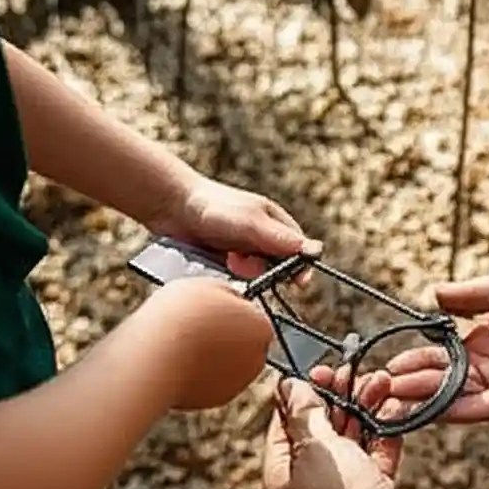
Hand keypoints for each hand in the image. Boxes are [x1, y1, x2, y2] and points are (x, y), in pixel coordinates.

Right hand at [136, 277, 272, 409]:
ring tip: (182, 343)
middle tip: (196, 325)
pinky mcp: (215, 399)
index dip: (230, 311)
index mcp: (262, 329)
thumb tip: (230, 299)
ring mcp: (237, 382)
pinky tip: (179, 362)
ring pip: (226, 364)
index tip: (210, 308)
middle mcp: (257, 359)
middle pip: (243, 343)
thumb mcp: (208, 285)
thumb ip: (228, 294)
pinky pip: (209, 381)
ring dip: (211, 356)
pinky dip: (198, 374)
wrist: (156, 356)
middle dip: (225, 336)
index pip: (252, 317)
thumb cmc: (180, 315)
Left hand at [149, 175, 321, 279]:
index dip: (299, 269)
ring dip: (246, 274)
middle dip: (267, 272)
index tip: (295, 282)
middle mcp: (266, 239)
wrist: (171, 207)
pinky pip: (238, 280)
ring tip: (229, 260)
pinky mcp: (228, 263)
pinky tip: (220, 265)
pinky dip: (231, 277)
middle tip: (245, 263)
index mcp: (279, 225)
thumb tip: (316, 251)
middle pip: (280, 269)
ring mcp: (247, 252)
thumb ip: (281, 239)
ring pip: (259, 277)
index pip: (301, 254)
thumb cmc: (214, 207)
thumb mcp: (251, 223)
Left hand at [263, 375, 428, 488]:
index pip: (283, 424)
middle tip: (351, 372)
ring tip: (380, 382)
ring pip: (350, 435)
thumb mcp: (316, 446)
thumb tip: (289, 385)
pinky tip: (394, 407)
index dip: (300, 394)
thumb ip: (303, 412)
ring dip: (365, 407)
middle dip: (338, 396)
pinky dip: (384, 429)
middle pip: (319, 427)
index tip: (317, 369)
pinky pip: (374, 451)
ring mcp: (341, 485)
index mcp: (282, 474)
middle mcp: (308, 480)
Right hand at [385, 270, 488, 422]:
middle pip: (436, 378)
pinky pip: (474, 409)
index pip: (435, 354)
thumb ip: (469, 294)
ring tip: (388, 398)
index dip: (410, 359)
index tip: (383, 363)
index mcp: (481, 338)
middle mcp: (485, 366)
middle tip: (375, 387)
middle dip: (405, 382)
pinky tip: (423, 411)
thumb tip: (432, 293)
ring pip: (449, 396)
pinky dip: (448, 411)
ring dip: (419, 397)